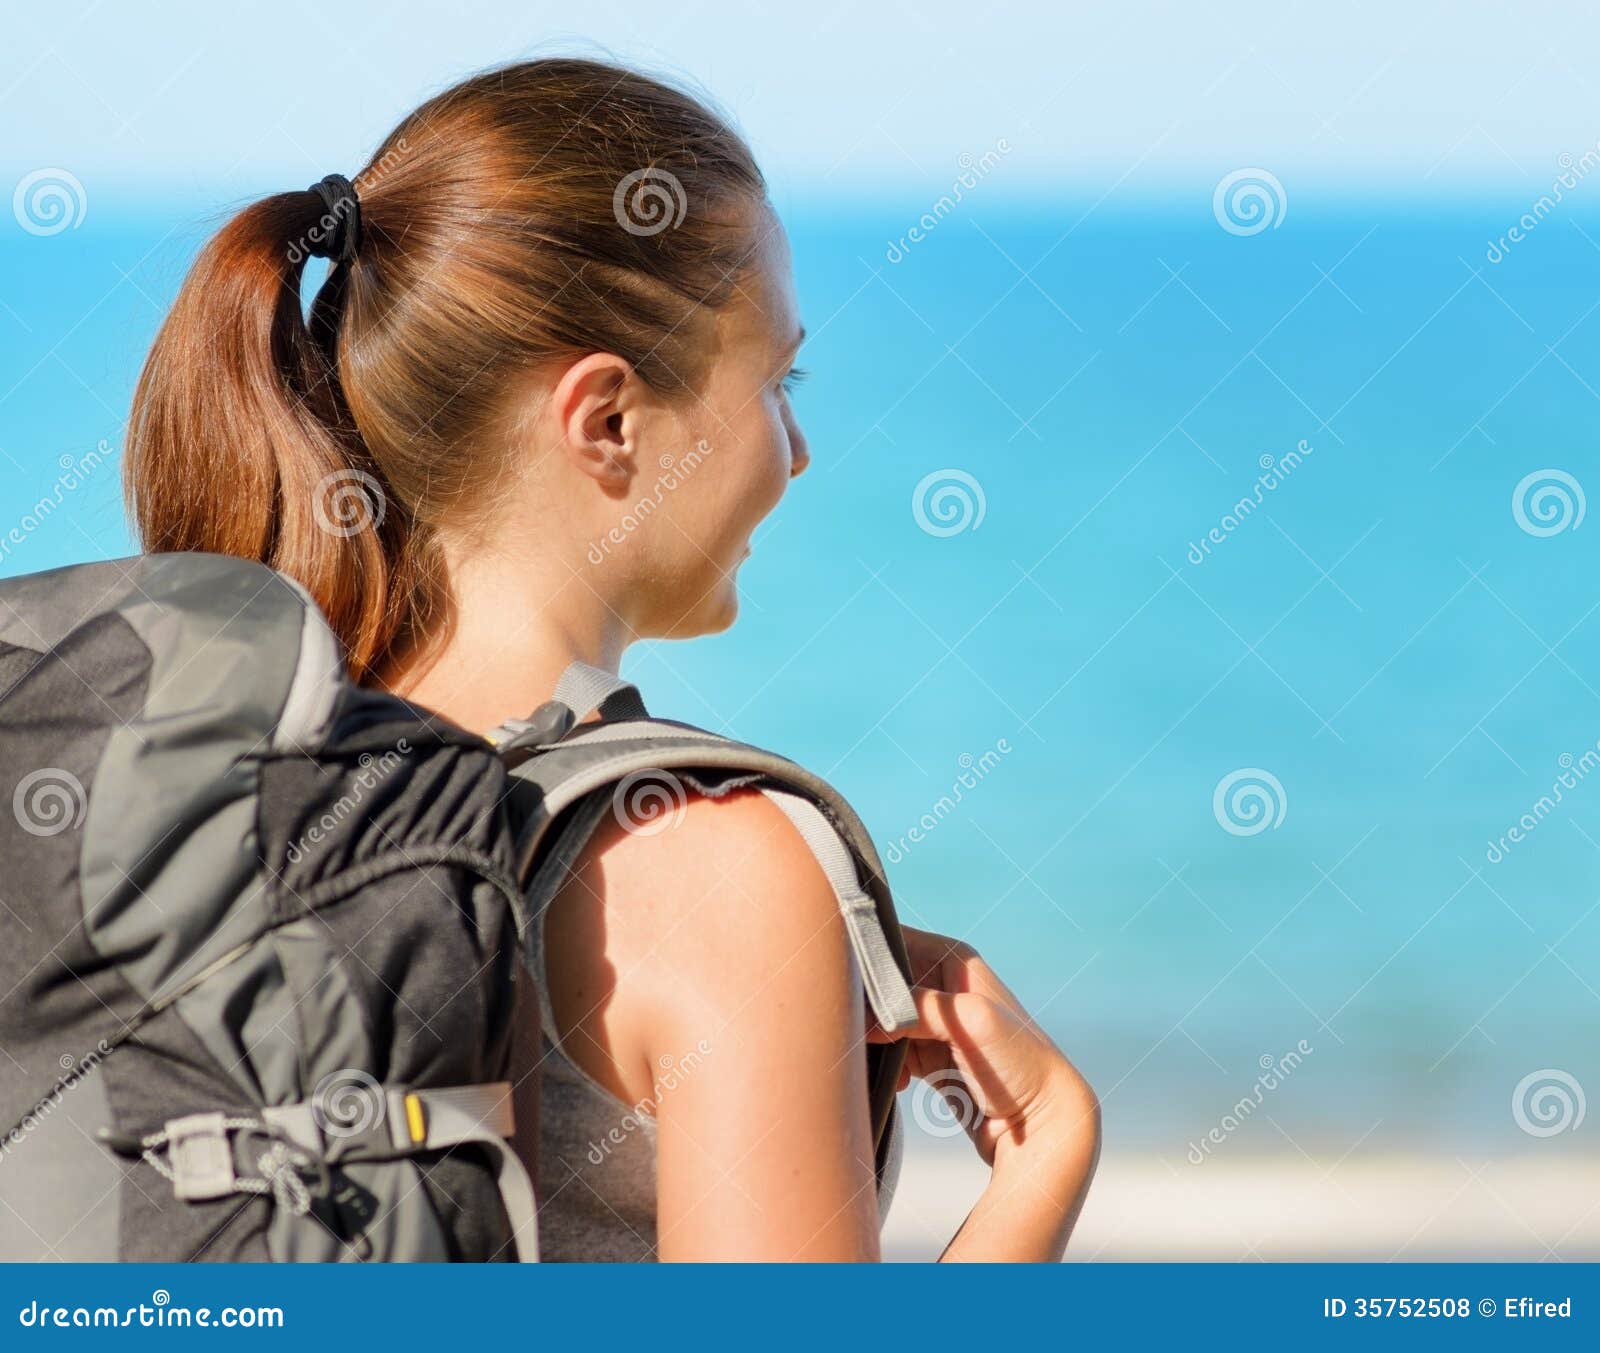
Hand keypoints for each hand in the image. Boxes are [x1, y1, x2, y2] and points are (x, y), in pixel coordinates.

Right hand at [869, 926, 1099, 1177]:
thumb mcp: (969, 1022)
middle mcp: (944, 984)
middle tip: (853, 1031)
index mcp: (954, 959)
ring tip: (874, 1061)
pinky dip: (886, 1064)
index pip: (894, 941)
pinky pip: (892, 1050)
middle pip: (882, 982)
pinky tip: (897, 1083)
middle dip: (864, 1006)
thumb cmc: (1018, 1064)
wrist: (1044, 1124)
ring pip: (882, 1019)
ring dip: (873, 1041)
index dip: (864, 960)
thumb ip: (916, 1008)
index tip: (841, 985)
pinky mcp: (931, 1055)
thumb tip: (864, 1016)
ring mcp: (936, 1021)